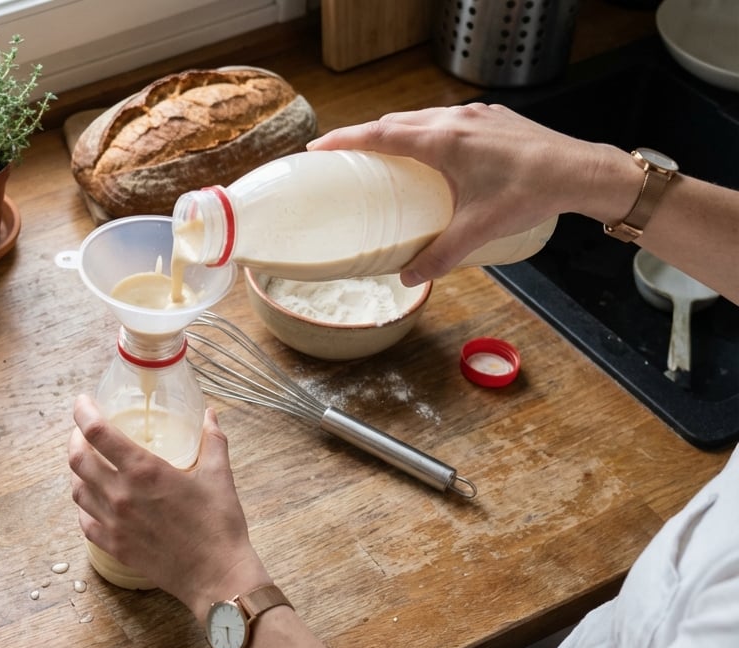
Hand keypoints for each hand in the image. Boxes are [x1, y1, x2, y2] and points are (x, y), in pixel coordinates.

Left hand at [67, 394, 270, 620]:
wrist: (217, 576)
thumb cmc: (219, 525)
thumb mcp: (218, 475)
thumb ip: (212, 440)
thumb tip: (209, 415)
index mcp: (144, 470)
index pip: (98, 432)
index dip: (83, 412)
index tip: (82, 402)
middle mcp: (121, 494)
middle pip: (78, 459)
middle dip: (75, 439)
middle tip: (83, 432)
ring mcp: (114, 523)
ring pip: (77, 490)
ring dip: (77, 471)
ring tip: (88, 463)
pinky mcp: (114, 546)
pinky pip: (85, 520)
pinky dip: (85, 505)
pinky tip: (94, 499)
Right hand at [307, 103, 621, 284]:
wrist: (582, 171)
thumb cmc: (532, 193)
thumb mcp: (480, 229)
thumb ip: (440, 254)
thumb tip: (409, 278)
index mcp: (444, 140)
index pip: (381, 134)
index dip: (345, 140)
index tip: (318, 148)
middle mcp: (455, 120)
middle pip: (396, 122)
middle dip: (365, 136)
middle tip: (343, 156)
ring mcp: (475, 116)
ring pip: (422, 117)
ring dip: (396, 132)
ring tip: (381, 154)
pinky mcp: (492, 119)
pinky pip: (446, 120)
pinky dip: (425, 131)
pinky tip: (430, 153)